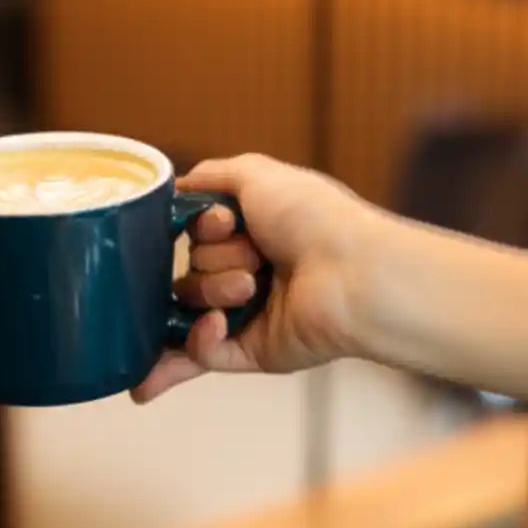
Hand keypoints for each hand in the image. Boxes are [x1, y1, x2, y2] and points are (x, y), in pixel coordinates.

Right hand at [135, 153, 378, 402]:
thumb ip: (212, 175)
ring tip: (253, 286)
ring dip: (216, 290)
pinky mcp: (254, 351)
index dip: (201, 227)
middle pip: (191, 268)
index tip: (224, 222)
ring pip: (192, 306)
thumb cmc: (312, 218)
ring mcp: (250, 314)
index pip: (198, 234)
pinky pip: (203, 352)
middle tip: (254, 255)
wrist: (351, 272)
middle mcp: (250, 270)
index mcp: (254, 232)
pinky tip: (217, 322)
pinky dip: (202, 338)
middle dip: (213, 258)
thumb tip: (176, 185)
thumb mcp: (257, 174)